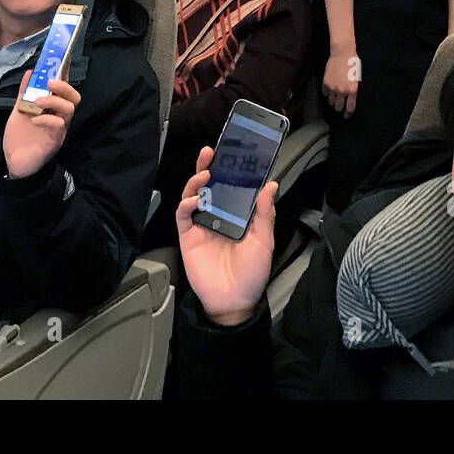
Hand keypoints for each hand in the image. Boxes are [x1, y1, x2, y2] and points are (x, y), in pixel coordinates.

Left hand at [3, 75, 79, 178]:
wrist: (13, 162)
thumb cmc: (19, 138)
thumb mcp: (19, 110)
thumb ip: (24, 93)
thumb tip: (29, 73)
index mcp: (51, 108)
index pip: (63, 87)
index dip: (65, 72)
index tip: (63, 57)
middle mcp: (58, 117)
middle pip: (74, 97)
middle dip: (63, 87)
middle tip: (49, 83)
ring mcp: (58, 129)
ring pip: (70, 109)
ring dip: (54, 101)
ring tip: (37, 101)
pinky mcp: (54, 141)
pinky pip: (59, 125)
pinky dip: (47, 118)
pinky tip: (35, 119)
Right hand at [176, 146, 276, 325]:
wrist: (233, 302)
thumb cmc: (252, 273)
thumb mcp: (264, 242)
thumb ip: (265, 214)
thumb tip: (271, 185)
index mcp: (238, 214)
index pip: (233, 186)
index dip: (232, 169)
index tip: (234, 152)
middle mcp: (218, 214)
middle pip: (210, 185)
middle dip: (209, 166)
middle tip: (211, 152)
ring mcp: (201, 224)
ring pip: (194, 194)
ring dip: (197, 181)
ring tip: (206, 173)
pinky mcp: (188, 236)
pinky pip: (183, 215)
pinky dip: (186, 204)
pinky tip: (194, 200)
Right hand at [322, 45, 358, 116]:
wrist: (342, 53)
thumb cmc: (353, 64)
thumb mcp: (357, 79)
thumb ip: (353, 90)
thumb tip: (350, 99)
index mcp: (352, 90)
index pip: (349, 108)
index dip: (348, 114)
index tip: (346, 116)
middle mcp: (342, 91)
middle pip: (338, 107)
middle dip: (339, 108)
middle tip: (340, 107)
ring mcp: (333, 87)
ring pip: (331, 102)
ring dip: (333, 101)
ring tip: (335, 99)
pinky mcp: (325, 83)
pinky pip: (325, 94)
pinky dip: (327, 94)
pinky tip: (330, 91)